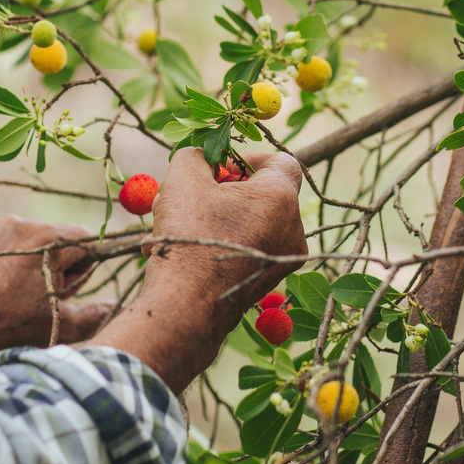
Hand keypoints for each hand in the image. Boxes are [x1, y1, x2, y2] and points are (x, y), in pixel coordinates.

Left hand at [0, 216, 111, 369]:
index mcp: (48, 239)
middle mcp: (18, 222)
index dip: (81, 267)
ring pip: (17, 239)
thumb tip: (110, 307)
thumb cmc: (1, 326)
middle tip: (30, 297)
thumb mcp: (54, 326)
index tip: (63, 289)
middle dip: (49, 264)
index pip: (85, 240)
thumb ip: (92, 314)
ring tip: (0, 293)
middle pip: (51, 238)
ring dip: (18, 261)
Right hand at [91, 148, 306, 393]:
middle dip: (221, 190)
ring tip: (170, 223)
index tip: (219, 166)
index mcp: (281, 198)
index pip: (282, 160)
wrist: (186, 308)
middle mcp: (293, 228)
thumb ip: (196, 155)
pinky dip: (217, 243)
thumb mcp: (184, 178)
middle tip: (189, 192)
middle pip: (260, 194)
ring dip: (211, 218)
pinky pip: (245, 250)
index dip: (249, 156)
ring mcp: (283, 259)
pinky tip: (177, 250)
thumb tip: (203, 157)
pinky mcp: (267, 281)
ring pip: (248, 224)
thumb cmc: (188, 235)